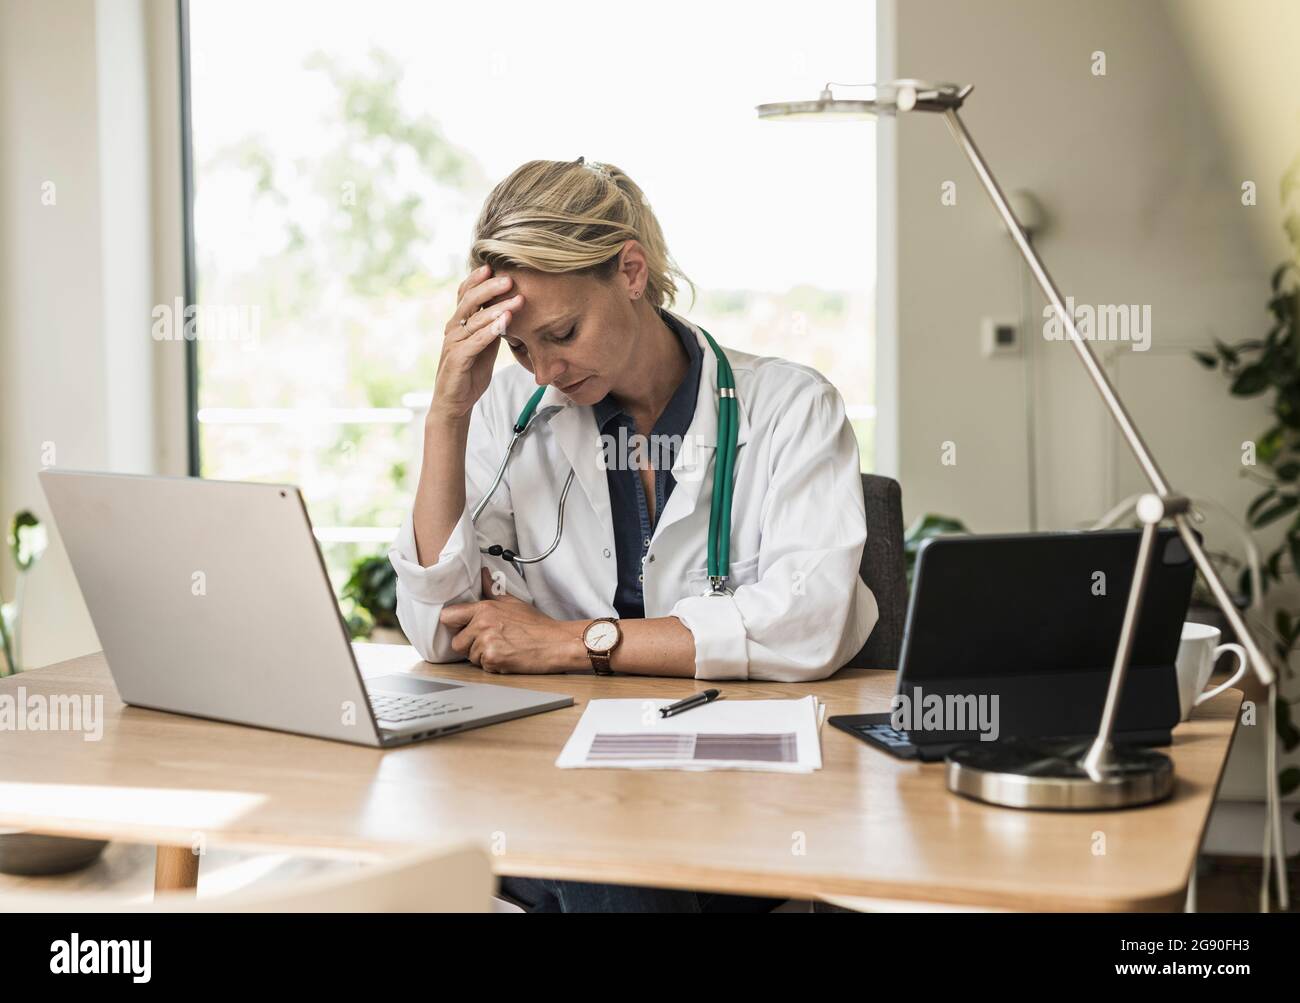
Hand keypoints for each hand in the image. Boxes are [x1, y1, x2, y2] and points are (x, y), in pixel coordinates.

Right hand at [431, 265, 525, 422]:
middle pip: (470, 301)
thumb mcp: (485, 346)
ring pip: (475, 320)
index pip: (466, 295)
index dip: (477, 280)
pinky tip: (506, 322)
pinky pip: (475, 341)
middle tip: (509, 278)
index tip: (493, 267)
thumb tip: (510, 310)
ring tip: (517, 300)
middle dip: (490, 288)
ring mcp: (454, 343)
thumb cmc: (470, 373)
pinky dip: (491, 331)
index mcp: (459, 323)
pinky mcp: (457, 359)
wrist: (454, 402)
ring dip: (498, 308)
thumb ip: (493, 328)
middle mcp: (453, 329)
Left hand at [438, 569, 583, 672]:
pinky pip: (482, 667)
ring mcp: (486, 643)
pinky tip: (508, 657)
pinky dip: (493, 665)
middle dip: (470, 645)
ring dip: (483, 656)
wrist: (556, 643)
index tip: (462, 628)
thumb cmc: (537, 625)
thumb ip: (493, 590)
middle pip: (456, 643)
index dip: (453, 624)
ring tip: (503, 648)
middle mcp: (482, 625)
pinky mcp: (493, 660)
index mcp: (484, 609)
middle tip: (490, 642)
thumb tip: (484, 574)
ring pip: (470, 657)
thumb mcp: (513, 602)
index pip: (448, 616)